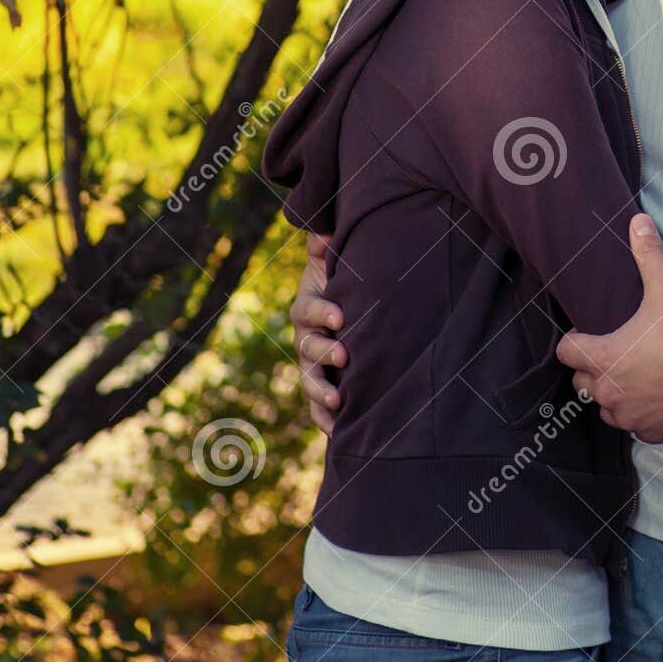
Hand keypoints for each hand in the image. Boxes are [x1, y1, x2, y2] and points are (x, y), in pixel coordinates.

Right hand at [292, 231, 345, 436]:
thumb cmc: (348, 278)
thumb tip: (324, 229)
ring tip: (339, 400)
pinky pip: (319, 408)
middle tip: (345, 356)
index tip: (341, 316)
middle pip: (307, 348)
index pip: (308, 310)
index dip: (322, 312)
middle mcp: (306, 338)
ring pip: (310, 380)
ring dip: (321, 391)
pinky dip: (326, 420)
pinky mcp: (326, 386)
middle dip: (324, 353)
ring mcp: (313, 365)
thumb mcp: (337, 259)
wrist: (357, 307)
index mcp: (308, 307)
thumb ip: (327, 243)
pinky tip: (339, 432)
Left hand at [556, 214, 662, 442]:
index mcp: (603, 358)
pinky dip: (639, 414)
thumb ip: (648, 255)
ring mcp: (630, 416)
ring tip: (632, 376)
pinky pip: (634, 426)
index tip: (588, 333)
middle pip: (582, 382)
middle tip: (613, 351)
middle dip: (592, 368)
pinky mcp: (652, 431)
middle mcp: (610, 392)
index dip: (575, 341)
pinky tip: (654, 397)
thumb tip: (638, 221)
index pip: (566, 352)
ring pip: (605, 408)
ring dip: (613, 394)